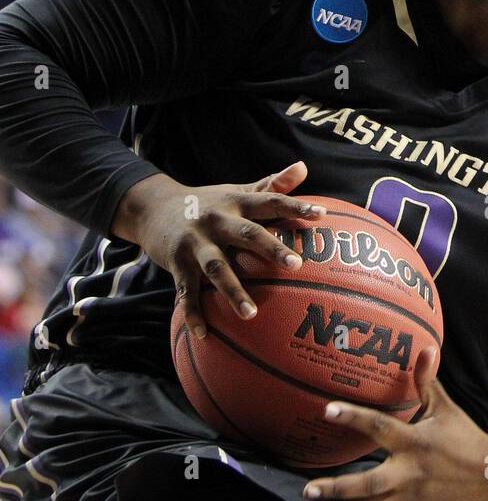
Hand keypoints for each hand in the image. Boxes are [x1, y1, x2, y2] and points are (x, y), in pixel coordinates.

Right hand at [110, 160, 328, 336]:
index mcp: (236, 202)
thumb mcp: (237, 191)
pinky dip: (193, 313)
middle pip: (247, 233)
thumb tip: (303, 167)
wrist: (152, 207)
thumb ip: (271, 184)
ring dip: (233, 291)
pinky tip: (204, 334)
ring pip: (217, 268)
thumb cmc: (208, 202)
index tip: (321, 215)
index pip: (270, 201)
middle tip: (296, 266)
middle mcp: (217, 219)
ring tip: (251, 314)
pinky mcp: (176, 262)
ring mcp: (195, 241)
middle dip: (271, 249)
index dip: (295, 207)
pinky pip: (186, 291)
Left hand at [302, 349, 487, 500]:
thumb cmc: (464, 438)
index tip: (326, 410)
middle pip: (367, 485)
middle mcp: (408, 473)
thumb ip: (427, 382)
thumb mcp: (445, 409)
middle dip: (336, 489)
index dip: (352, 418)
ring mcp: (408, 499)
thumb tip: (425, 347)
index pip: (379, 427)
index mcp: (415, 442)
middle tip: (307, 489)